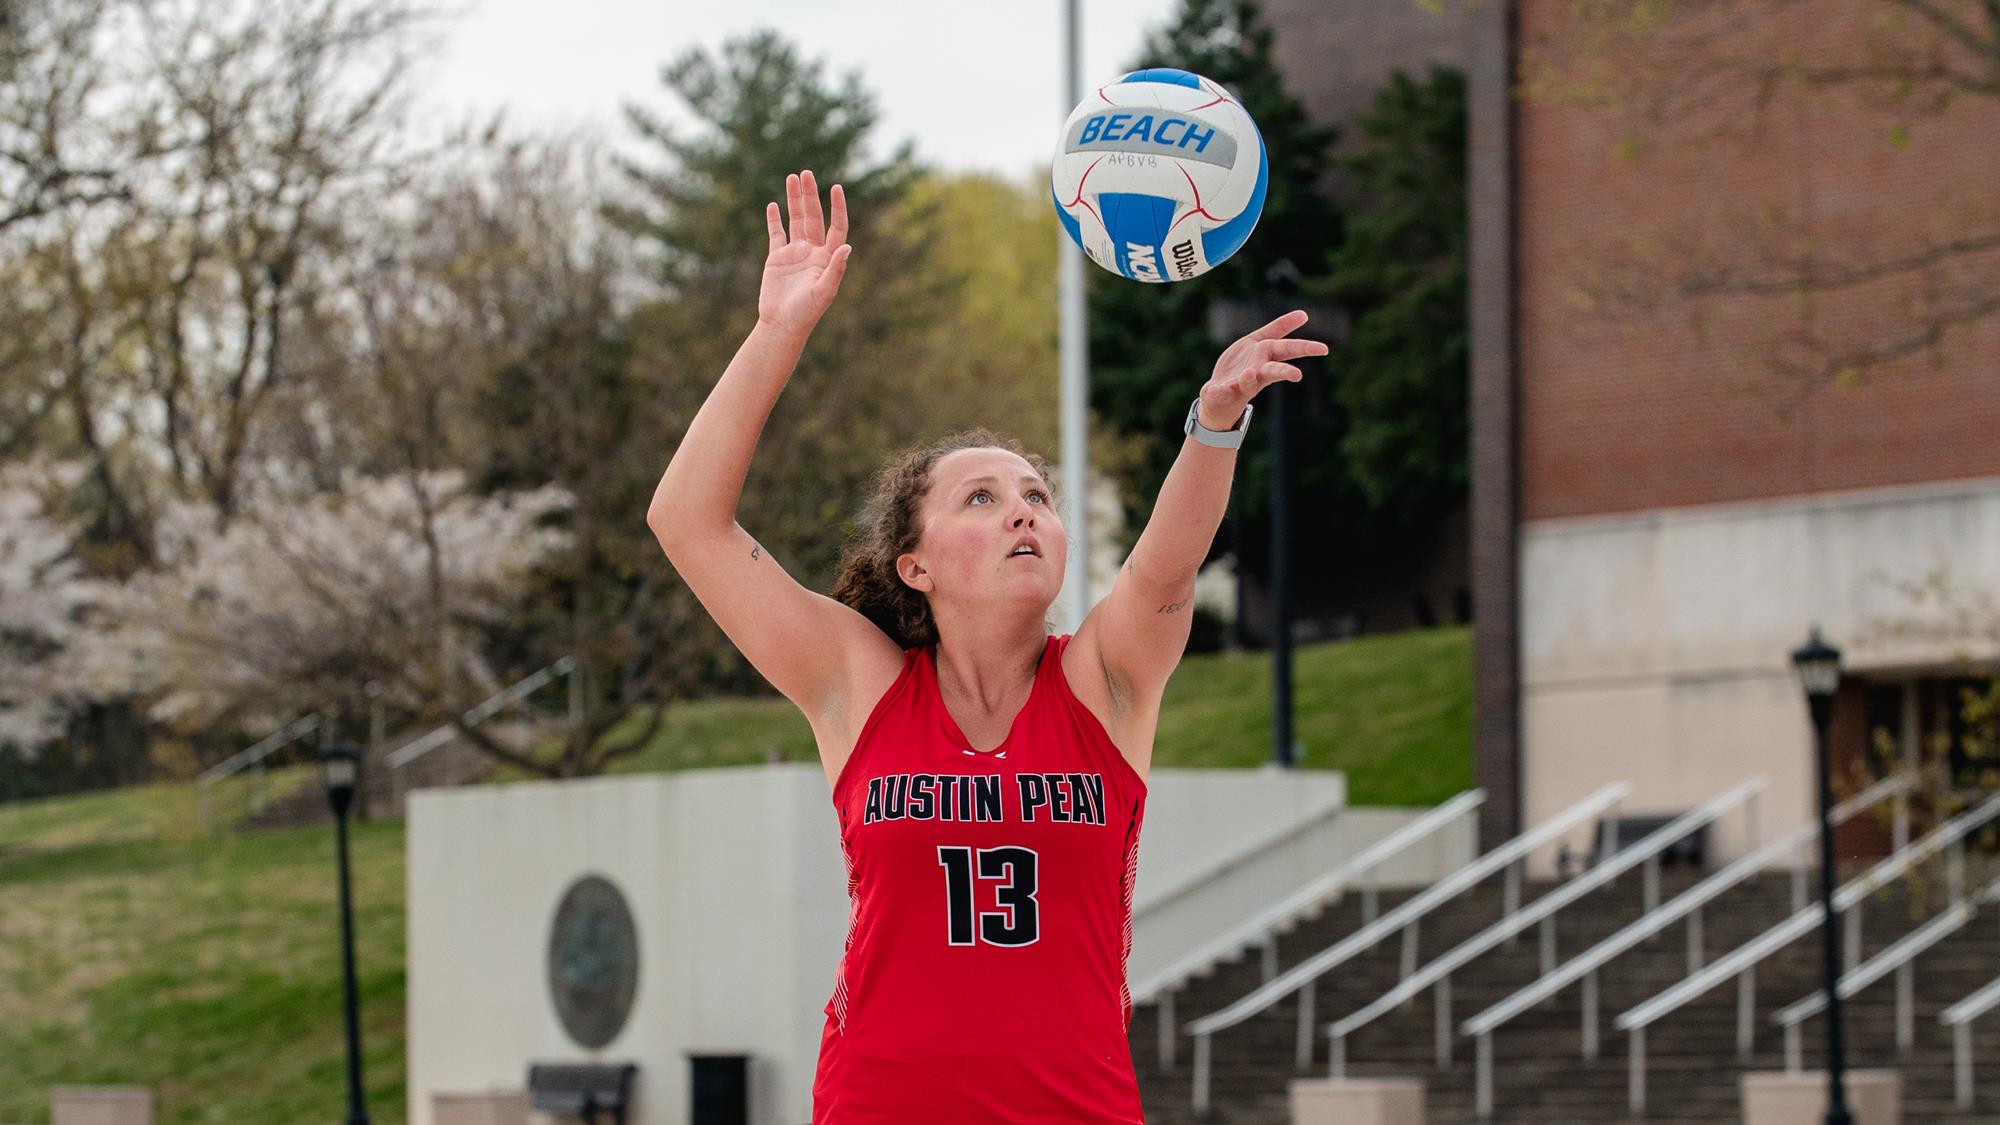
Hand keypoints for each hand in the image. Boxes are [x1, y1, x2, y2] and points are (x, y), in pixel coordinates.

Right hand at [758, 169, 850, 340]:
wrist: (782, 325)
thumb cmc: (806, 312)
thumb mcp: (824, 292)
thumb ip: (835, 269)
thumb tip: (847, 247)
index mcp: (827, 258)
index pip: (836, 227)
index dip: (837, 208)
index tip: (836, 188)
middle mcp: (812, 252)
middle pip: (813, 217)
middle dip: (809, 195)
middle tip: (806, 173)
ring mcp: (794, 254)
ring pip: (795, 220)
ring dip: (794, 200)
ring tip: (792, 177)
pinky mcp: (776, 258)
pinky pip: (776, 234)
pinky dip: (775, 220)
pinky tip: (774, 205)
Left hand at [1199, 309, 1327, 429]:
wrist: (1220, 396)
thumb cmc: (1245, 365)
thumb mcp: (1260, 342)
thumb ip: (1279, 329)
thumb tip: (1304, 314)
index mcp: (1266, 357)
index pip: (1287, 350)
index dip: (1304, 349)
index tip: (1323, 349)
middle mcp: (1257, 372)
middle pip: (1273, 370)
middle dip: (1285, 372)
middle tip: (1297, 375)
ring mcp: (1240, 384)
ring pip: (1248, 382)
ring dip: (1249, 379)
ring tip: (1249, 373)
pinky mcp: (1222, 392)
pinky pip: (1220, 391)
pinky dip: (1218, 391)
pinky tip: (1215, 389)